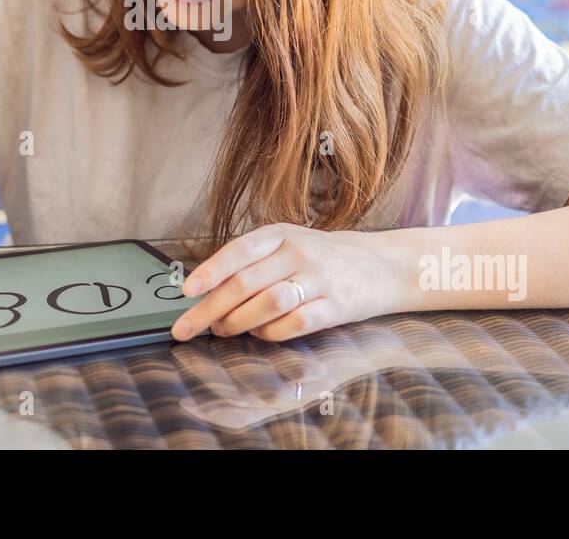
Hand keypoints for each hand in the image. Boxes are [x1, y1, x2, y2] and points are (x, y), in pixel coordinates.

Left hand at [171, 223, 396, 341]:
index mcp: (281, 234)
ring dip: (238, 321)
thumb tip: (206, 291)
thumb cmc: (323, 258)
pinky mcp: (336, 306)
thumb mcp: (289, 245)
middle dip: (209, 308)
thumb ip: (253, 262)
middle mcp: (299, 252)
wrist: (382, 265)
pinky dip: (271, 333)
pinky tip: (261, 334)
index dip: (210, 271)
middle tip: (186, 328)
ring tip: (223, 330)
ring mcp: (319, 279)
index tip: (187, 291)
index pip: (238, 250)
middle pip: (245, 282)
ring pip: (267, 303)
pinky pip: (295, 323)